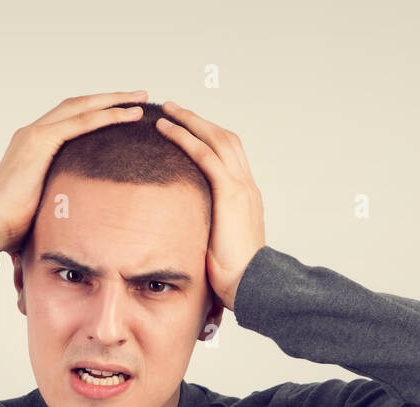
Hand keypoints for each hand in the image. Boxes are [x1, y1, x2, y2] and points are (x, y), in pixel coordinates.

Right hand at [0, 91, 148, 253]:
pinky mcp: (40, 141)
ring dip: (114, 102)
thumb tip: (67, 228)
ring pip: (82, 107)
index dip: (96, 113)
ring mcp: (35, 134)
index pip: (69, 119)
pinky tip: (129, 115)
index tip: (121, 113)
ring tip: (141, 100)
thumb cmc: (9, 228)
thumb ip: (55, 207)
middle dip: (110, 99)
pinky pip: (81, 122)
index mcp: (32, 146)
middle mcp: (32, 133)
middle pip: (78, 106)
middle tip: (139, 97)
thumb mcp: (40, 209)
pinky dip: (107, 116)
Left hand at [154, 101, 265, 310]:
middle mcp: (247, 186)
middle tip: (174, 109)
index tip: (188, 130)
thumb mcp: (219, 245)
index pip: (229, 156)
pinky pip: (206, 156)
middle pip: (224, 139)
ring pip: (215, 140)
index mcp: (246, 197)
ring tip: (167, 111)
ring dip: (190, 121)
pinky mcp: (231, 194)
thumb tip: (184, 232)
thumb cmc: (235, 276)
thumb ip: (208, 229)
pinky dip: (186, 138)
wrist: (253, 285)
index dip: (208, 139)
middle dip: (198, 121)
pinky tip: (167, 130)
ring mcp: (241, 187)